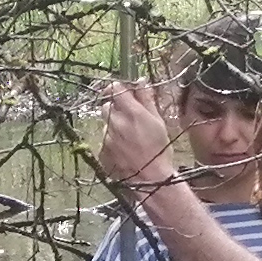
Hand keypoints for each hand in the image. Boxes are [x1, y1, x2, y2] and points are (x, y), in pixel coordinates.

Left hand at [91, 78, 175, 192]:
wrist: (151, 179)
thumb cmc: (159, 150)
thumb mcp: (158, 121)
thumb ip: (146, 99)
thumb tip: (140, 81)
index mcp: (132, 113)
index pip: (116, 89)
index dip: (119, 89)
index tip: (124, 93)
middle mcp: (116, 123)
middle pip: (107, 105)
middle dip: (116, 108)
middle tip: (129, 117)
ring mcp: (106, 137)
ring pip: (106, 123)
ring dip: (114, 125)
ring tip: (129, 138)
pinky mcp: (102, 150)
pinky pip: (104, 139)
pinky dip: (111, 140)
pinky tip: (124, 149)